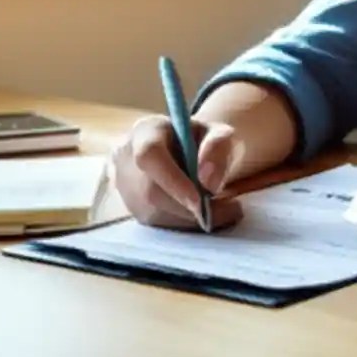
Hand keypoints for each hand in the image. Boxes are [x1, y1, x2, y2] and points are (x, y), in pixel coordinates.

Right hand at [111, 115, 243, 230]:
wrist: (198, 155)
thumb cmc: (207, 143)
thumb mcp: (222, 135)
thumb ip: (220, 147)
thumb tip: (209, 181)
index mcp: (146, 130)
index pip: (150, 155)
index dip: (173, 180)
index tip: (201, 200)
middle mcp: (126, 157)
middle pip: (151, 191)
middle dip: (190, 205)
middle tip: (230, 208)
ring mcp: (126, 186)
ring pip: (155, 213)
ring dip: (192, 217)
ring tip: (225, 210)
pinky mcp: (133, 209)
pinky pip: (157, 225)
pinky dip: (186, 224)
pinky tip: (205, 214)